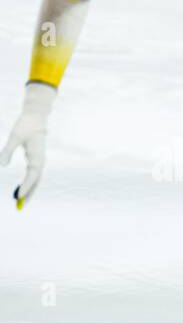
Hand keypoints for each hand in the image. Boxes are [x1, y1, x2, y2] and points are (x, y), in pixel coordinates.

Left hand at [1, 84, 56, 209]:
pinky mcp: (36, 159)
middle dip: (28, 194)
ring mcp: (39, 160)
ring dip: (29, 190)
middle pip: (36, 182)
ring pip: (35, 180)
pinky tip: (21, 189)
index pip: (32, 176)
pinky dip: (28, 183)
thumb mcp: (14, 137)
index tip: (19, 196)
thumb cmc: (26, 125)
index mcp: (37, 157)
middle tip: (19, 206)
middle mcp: (40, 161)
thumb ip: (7, 151)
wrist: (36, 116)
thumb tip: (1, 166)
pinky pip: (33, 175)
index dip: (26, 187)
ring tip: (20, 201)